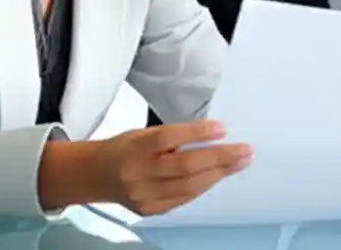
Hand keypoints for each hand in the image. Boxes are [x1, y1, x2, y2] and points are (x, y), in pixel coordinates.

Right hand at [95, 120, 252, 215]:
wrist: (95, 175)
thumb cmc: (125, 148)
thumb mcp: (143, 134)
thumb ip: (173, 137)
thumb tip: (212, 136)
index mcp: (135, 147)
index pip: (169, 139)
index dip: (197, 133)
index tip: (222, 128)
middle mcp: (138, 174)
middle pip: (185, 167)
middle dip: (220, 159)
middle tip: (245, 151)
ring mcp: (144, 196)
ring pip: (189, 187)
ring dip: (218, 175)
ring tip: (239, 163)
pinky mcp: (150, 210)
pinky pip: (183, 199)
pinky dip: (203, 186)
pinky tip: (217, 176)